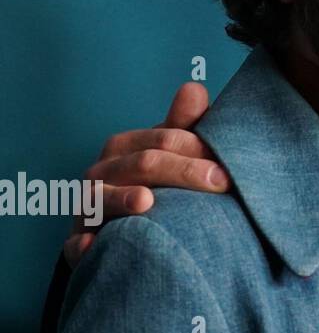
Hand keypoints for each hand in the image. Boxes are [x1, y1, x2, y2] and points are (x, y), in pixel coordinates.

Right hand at [64, 82, 227, 266]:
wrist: (124, 230)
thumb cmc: (155, 185)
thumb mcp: (170, 153)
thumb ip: (183, 125)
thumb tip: (194, 88)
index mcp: (124, 147)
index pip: (163, 139)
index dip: (197, 148)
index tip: (229, 166)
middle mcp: (101, 173)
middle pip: (143, 165)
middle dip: (183, 171)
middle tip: (221, 183)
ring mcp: (87, 207)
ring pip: (102, 198)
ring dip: (123, 199)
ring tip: (146, 201)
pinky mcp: (79, 242)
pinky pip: (75, 244)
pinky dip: (81, 244)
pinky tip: (92, 243)